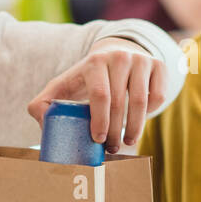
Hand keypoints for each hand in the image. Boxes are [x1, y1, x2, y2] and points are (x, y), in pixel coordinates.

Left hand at [27, 37, 166, 152]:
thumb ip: (43, 104)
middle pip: (121, 102)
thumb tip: (42, 122)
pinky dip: (150, 113)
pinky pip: (158, 97)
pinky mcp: (158, 66)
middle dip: (116, 131)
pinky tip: (139, 120)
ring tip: (127, 142)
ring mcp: (142, 60)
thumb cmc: (87, 78)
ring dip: (135, 128)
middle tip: (112, 148)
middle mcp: (120, 57)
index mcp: (95, 61)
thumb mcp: (63, 85)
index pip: (100, 95)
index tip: (99, 140)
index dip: (100, 121)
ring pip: (141, 102)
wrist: (116, 53)